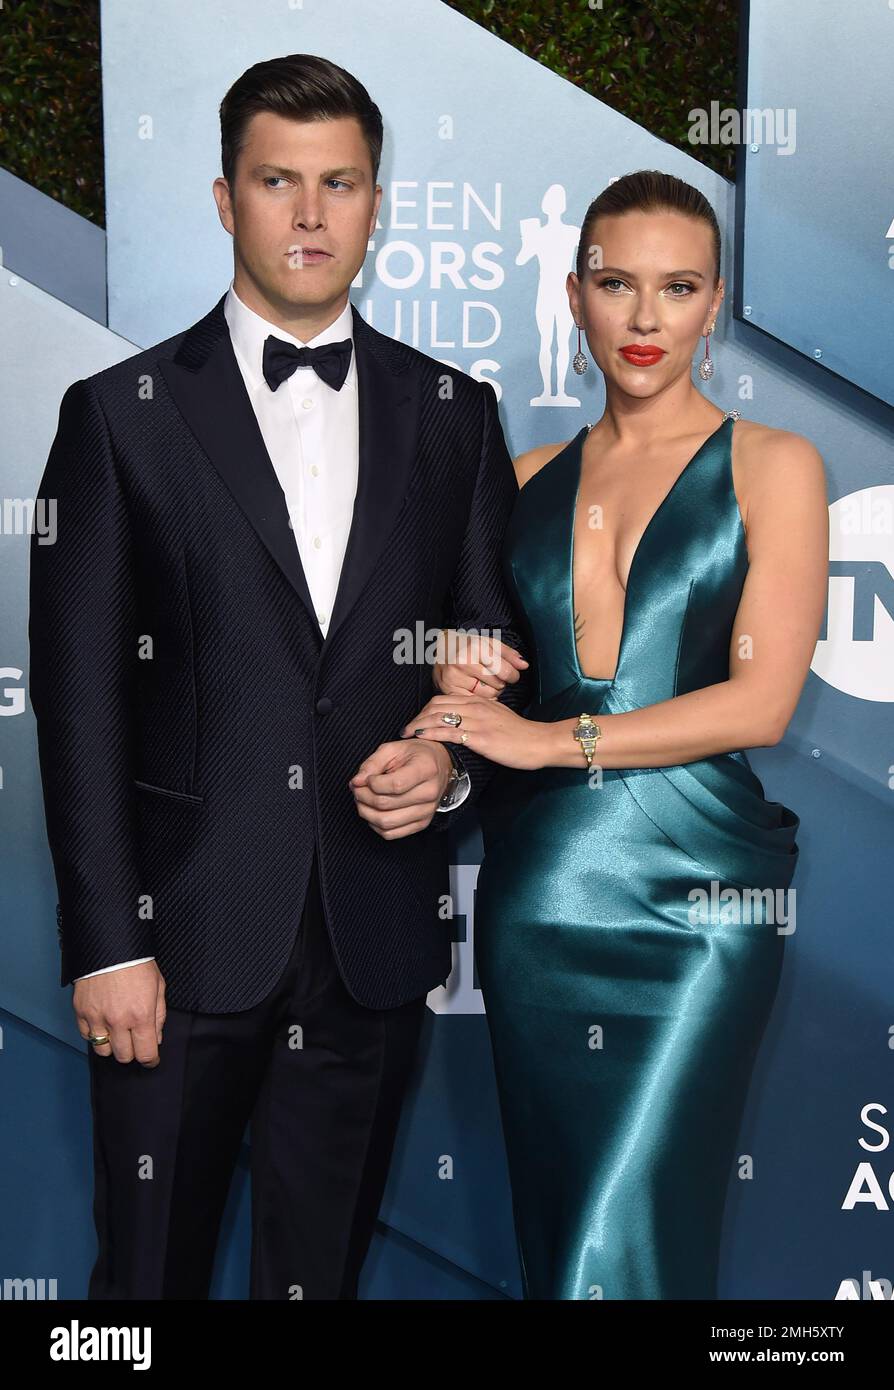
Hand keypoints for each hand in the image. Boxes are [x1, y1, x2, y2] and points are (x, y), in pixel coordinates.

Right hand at [74, 960, 165, 1066]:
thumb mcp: (158, 986)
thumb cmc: (137, 962)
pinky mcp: (81, 1012)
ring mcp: (97, 1018)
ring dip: (112, 1045)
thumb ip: (158, 1016)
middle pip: (124, 1056)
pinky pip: (86, 1036)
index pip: (145, 1053)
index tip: (151, 1059)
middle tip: (135, 1042)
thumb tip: (156, 1038)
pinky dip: (95, 1034)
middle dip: (132, 1052)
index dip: (151, 1060)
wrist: (109, 944)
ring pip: (103, 1050)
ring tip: (117, 1033)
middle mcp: (118, 1021)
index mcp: (141, 1015)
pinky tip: (102, 1024)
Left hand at [349, 738, 453, 838]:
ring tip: (362, 800)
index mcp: (426, 769)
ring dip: (366, 812)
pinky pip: (391, 833)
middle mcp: (430, 792)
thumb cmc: (416, 755)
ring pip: (386, 822)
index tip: (367, 778)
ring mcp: (427, 811)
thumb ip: (372, 763)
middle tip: (357, 788)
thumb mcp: (393, 749)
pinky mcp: (421, 823)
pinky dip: (375, 825)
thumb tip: (357, 781)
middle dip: (363, 796)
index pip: (395, 785)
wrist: (440, 765)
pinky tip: (373, 812)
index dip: (372, 783)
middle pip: (386, 804)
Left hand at [403, 693, 547, 770]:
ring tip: (406, 735)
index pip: (442, 699)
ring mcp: (477, 721)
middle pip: (435, 706)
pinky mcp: (479, 738)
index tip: (416, 721)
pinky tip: (420, 738)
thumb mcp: (497, 715)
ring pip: (439, 717)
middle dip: (417, 717)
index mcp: (478, 701)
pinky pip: (449, 732)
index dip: (424, 710)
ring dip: (418, 725)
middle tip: (406, 730)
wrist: (538, 742)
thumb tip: (463, 718)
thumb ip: (479, 713)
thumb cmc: (519, 732)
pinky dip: (431, 733)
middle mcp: (475, 707)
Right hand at [434, 627, 527, 698]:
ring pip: (487, 695)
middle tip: (495, 677)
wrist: (442, 650)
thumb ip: (508, 654)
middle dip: (501, 683)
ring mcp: (454, 677)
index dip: (512, 675)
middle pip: (497, 685)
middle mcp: (462, 662)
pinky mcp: (448, 690)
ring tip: (485, 683)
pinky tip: (476, 689)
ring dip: (491, 692)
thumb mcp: (489, 643)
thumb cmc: (469, 646)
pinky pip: (474, 702)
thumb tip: (524, 665)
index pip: (504, 671)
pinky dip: (480, 698)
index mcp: (475, 647)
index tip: (510, 675)